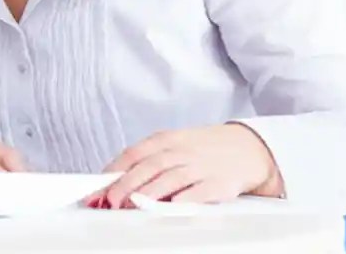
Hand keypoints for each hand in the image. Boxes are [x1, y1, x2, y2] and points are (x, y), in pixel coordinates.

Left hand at [88, 124, 282, 208]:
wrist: (247, 147)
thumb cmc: (202, 149)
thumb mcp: (172, 146)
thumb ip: (145, 161)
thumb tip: (112, 181)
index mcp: (165, 140)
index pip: (133, 154)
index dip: (114, 172)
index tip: (98, 189)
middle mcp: (181, 151)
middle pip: (149, 166)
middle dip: (127, 185)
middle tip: (110, 201)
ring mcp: (201, 166)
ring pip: (171, 178)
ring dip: (150, 193)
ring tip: (133, 205)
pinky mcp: (220, 183)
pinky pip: (201, 190)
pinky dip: (186, 197)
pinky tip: (172, 205)